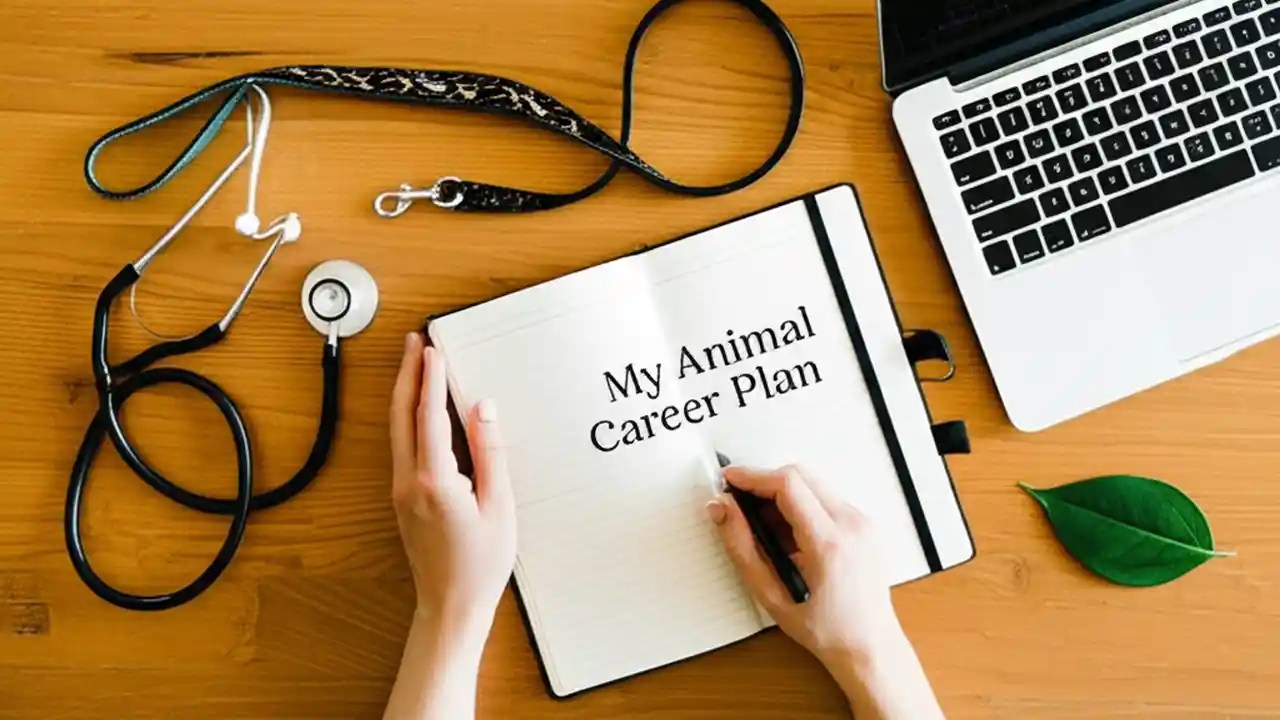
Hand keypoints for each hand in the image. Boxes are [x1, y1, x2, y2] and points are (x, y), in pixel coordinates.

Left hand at [389, 332, 515, 634]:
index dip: (431, 379)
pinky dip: (408, 418)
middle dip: (408, 375)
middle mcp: (409, 483)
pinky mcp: (404, 499)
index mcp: (434, 481)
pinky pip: (402, 447)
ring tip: (414, 366)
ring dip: (405, 394)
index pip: (430, 416)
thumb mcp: (499, 507)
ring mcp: (402, 492)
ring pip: (397, 430)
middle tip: (413, 343)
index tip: (434, 350)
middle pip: (402, 416)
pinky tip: (419, 410)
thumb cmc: (481, 565)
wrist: (451, 606)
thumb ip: (491, 454)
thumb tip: (484, 410)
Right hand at [707, 466, 943, 719]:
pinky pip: (825, 496)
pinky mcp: (863, 524)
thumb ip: (741, 546)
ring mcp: (862, 522)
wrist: (868, 645)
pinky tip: (789, 534)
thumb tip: (722, 509)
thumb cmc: (825, 629)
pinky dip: (801, 504)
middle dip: (765, 482)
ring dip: (783, 493)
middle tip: (741, 504)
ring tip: (766, 528)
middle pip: (801, 474)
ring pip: (813, 482)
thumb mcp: (770, 594)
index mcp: (829, 543)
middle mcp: (851, 525)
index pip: (788, 485)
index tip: (729, 481)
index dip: (752, 476)